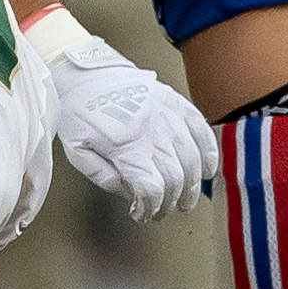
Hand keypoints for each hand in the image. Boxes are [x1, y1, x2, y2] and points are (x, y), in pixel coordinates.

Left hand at [47, 43, 218, 219]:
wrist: (87, 74)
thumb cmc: (79, 112)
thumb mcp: (78, 151)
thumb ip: (104, 178)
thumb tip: (131, 196)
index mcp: (126, 146)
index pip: (151, 188)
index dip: (150, 208)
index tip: (143, 214)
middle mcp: (152, 132)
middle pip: (175, 178)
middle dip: (170, 202)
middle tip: (162, 210)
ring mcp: (168, 116)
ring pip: (192, 160)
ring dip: (190, 187)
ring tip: (183, 200)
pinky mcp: (176, 103)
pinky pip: (203, 132)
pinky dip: (209, 155)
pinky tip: (205, 171)